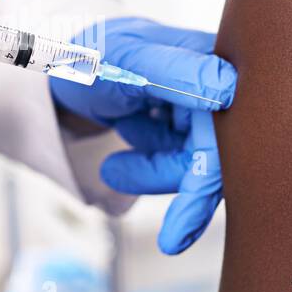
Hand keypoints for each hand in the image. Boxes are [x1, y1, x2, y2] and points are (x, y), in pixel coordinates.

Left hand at [50, 18, 234, 253]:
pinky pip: (177, 160)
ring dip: (156, 172)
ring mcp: (199, 106)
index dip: (207, 181)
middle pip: (214, 153)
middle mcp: (217, 85)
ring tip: (113, 169)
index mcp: (216, 62)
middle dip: (182, 189)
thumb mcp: (128, 59)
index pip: (225, 132)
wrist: (62, 57)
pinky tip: (122, 145)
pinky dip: (149, 163)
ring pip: (193, 162)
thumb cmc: (96, 50)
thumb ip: (177, 73)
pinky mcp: (182, 124)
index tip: (180, 234)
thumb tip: (228, 91)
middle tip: (169, 240)